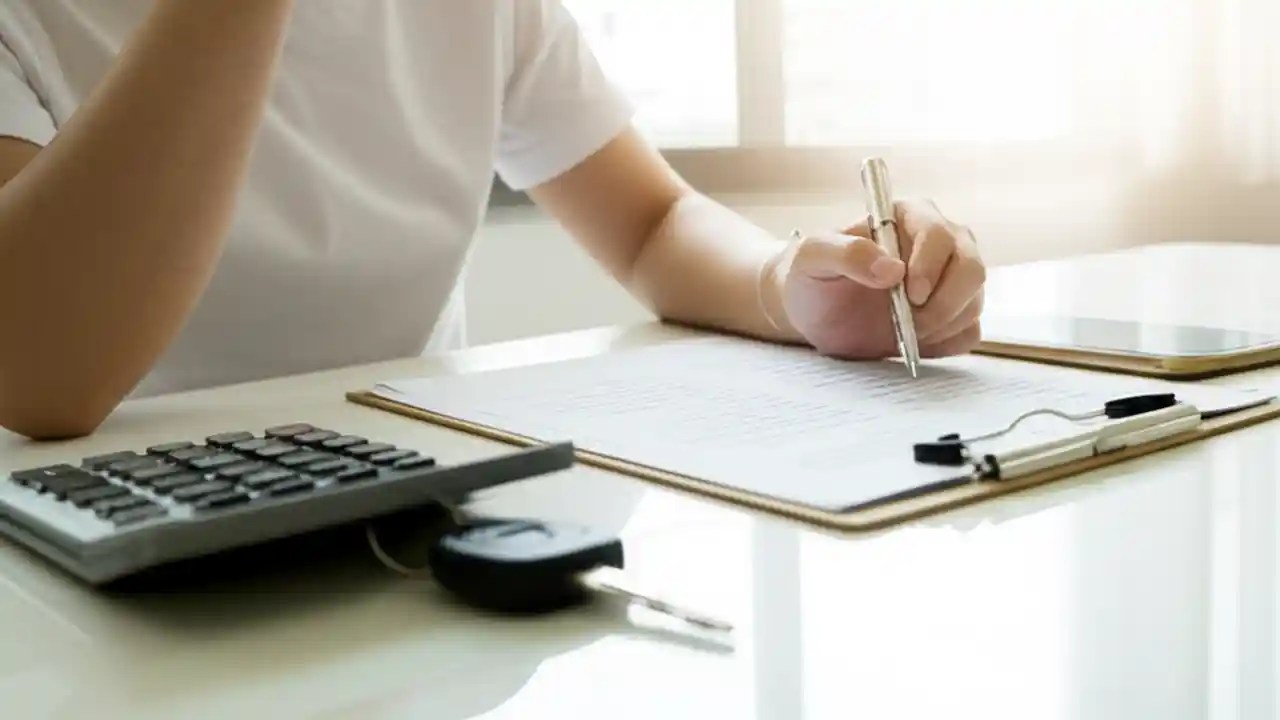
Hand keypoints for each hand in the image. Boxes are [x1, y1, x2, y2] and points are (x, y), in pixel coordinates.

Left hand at [769, 198, 984, 359]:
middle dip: (944, 303)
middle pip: (972, 269)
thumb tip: (891, 268)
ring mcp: (952, 281)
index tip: (910, 295)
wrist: (814, 315)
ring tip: (904, 331)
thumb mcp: (812, 258)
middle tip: (910, 322)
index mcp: (909, 216)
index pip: (940, 235)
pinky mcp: (952, 316)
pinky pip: (970, 333)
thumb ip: (847, 253)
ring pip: (973, 303)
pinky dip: (947, 342)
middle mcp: (942, 243)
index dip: (929, 267)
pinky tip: (916, 341)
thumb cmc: (812, 276)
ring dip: (942, 325)